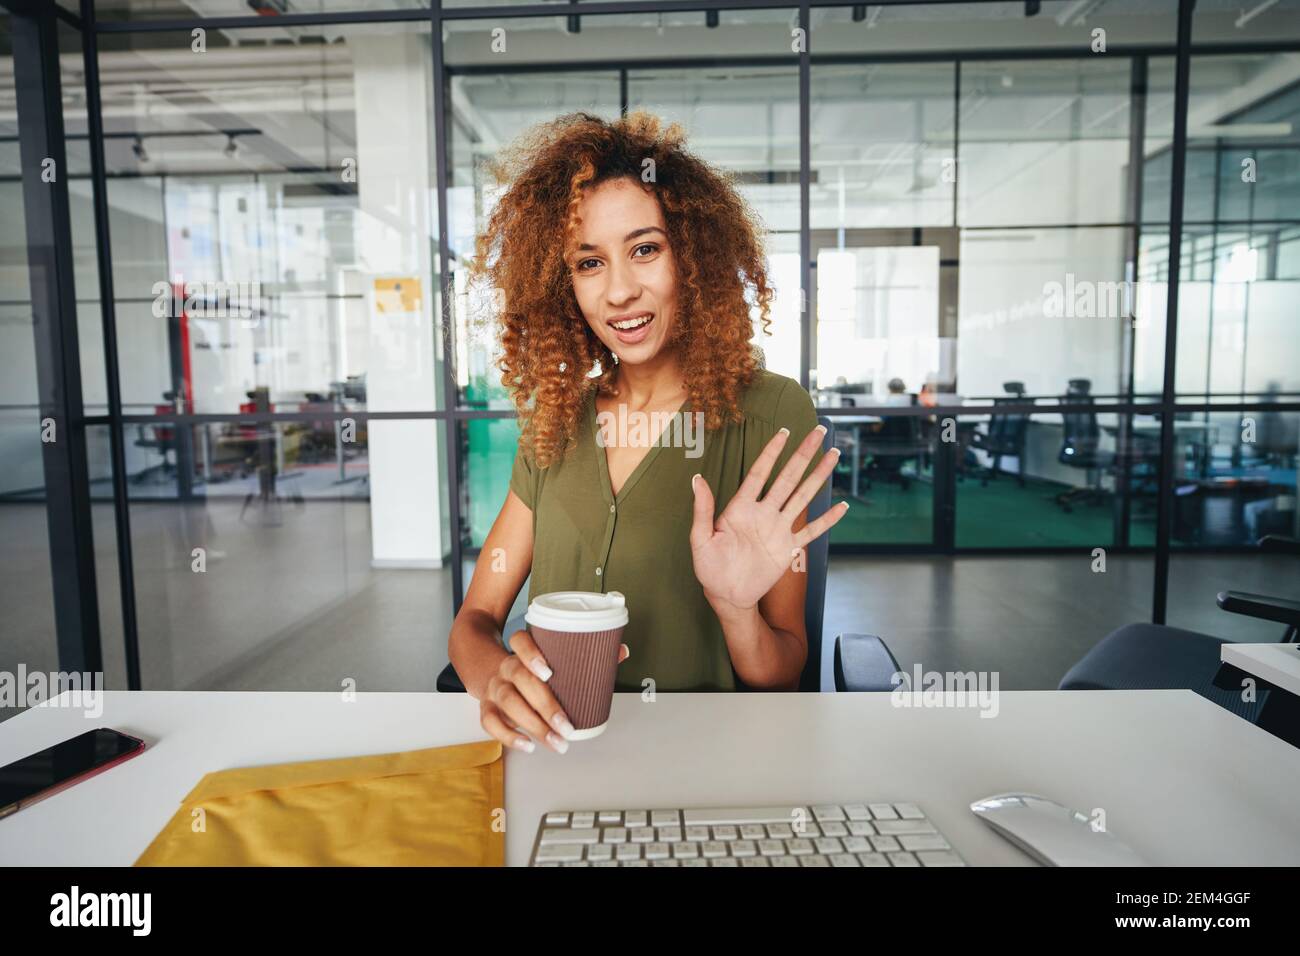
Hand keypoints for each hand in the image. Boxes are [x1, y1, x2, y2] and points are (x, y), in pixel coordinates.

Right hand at [479, 629, 629, 754]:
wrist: (486, 669)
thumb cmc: (531, 667)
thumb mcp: (549, 656)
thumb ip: (584, 654)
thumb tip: (621, 652)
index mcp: (520, 650)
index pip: (519, 641)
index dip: (531, 655)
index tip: (549, 673)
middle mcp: (505, 667)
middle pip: (519, 679)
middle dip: (545, 705)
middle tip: (567, 726)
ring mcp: (494, 688)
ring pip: (508, 703)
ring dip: (534, 725)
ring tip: (557, 742)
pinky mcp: (486, 708)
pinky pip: (491, 722)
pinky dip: (509, 736)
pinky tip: (529, 746)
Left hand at [689, 424, 847, 612]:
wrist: (727, 595)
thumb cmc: (709, 567)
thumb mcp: (701, 539)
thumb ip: (702, 510)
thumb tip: (697, 479)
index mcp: (741, 508)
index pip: (760, 473)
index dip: (772, 453)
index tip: (784, 432)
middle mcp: (764, 513)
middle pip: (788, 478)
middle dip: (803, 455)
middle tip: (819, 432)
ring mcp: (778, 528)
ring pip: (803, 497)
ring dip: (818, 476)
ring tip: (833, 455)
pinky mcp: (789, 547)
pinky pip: (812, 531)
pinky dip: (827, 520)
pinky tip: (842, 507)